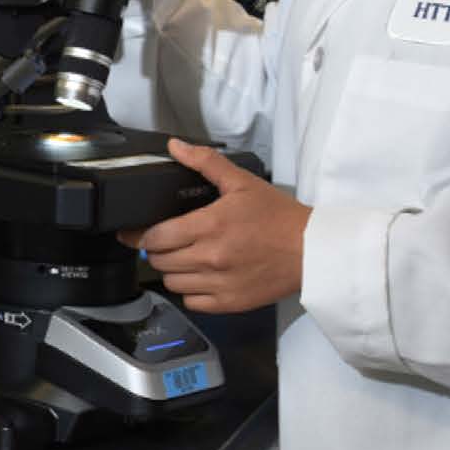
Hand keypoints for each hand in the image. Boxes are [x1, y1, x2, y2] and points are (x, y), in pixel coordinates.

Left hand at [119, 138, 309, 312]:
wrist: (311, 250)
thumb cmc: (279, 217)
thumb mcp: (242, 182)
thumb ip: (205, 162)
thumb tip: (176, 147)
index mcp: (209, 226)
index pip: (156, 237)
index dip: (142, 235)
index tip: (138, 233)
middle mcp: (210, 258)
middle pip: (159, 261)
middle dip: (157, 250)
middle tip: (166, 241)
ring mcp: (219, 283)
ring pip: (172, 282)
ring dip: (172, 270)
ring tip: (183, 258)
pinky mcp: (230, 302)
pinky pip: (192, 301)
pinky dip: (190, 291)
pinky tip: (200, 277)